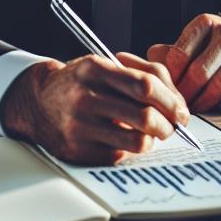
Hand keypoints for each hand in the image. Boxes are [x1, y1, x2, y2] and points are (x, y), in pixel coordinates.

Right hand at [0, 52, 190, 164]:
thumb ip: (147, 74)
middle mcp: (85, 98)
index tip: (181, 111)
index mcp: (96, 69)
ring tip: (153, 134)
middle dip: (169, 125)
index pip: (146, 86)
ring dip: (154, 140)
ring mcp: (79, 126)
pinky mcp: (76, 150)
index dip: (171, 101)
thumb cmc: (84, 81)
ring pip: (137, 142)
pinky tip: (129, 140)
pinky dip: (132, 150)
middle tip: (173, 126)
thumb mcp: (109, 64)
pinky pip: (120, 156)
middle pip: (145, 117)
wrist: (39, 101)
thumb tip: (178, 103)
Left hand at [148, 13, 220, 113]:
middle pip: (198, 73)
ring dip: (204, 104)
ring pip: (219, 87)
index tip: (166, 92)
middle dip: (185, 95)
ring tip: (197, 108)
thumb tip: (147, 58)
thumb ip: (176, 50)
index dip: (169, 79)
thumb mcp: (203, 38)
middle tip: (179, 108)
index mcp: (209, 23)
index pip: (178, 54)